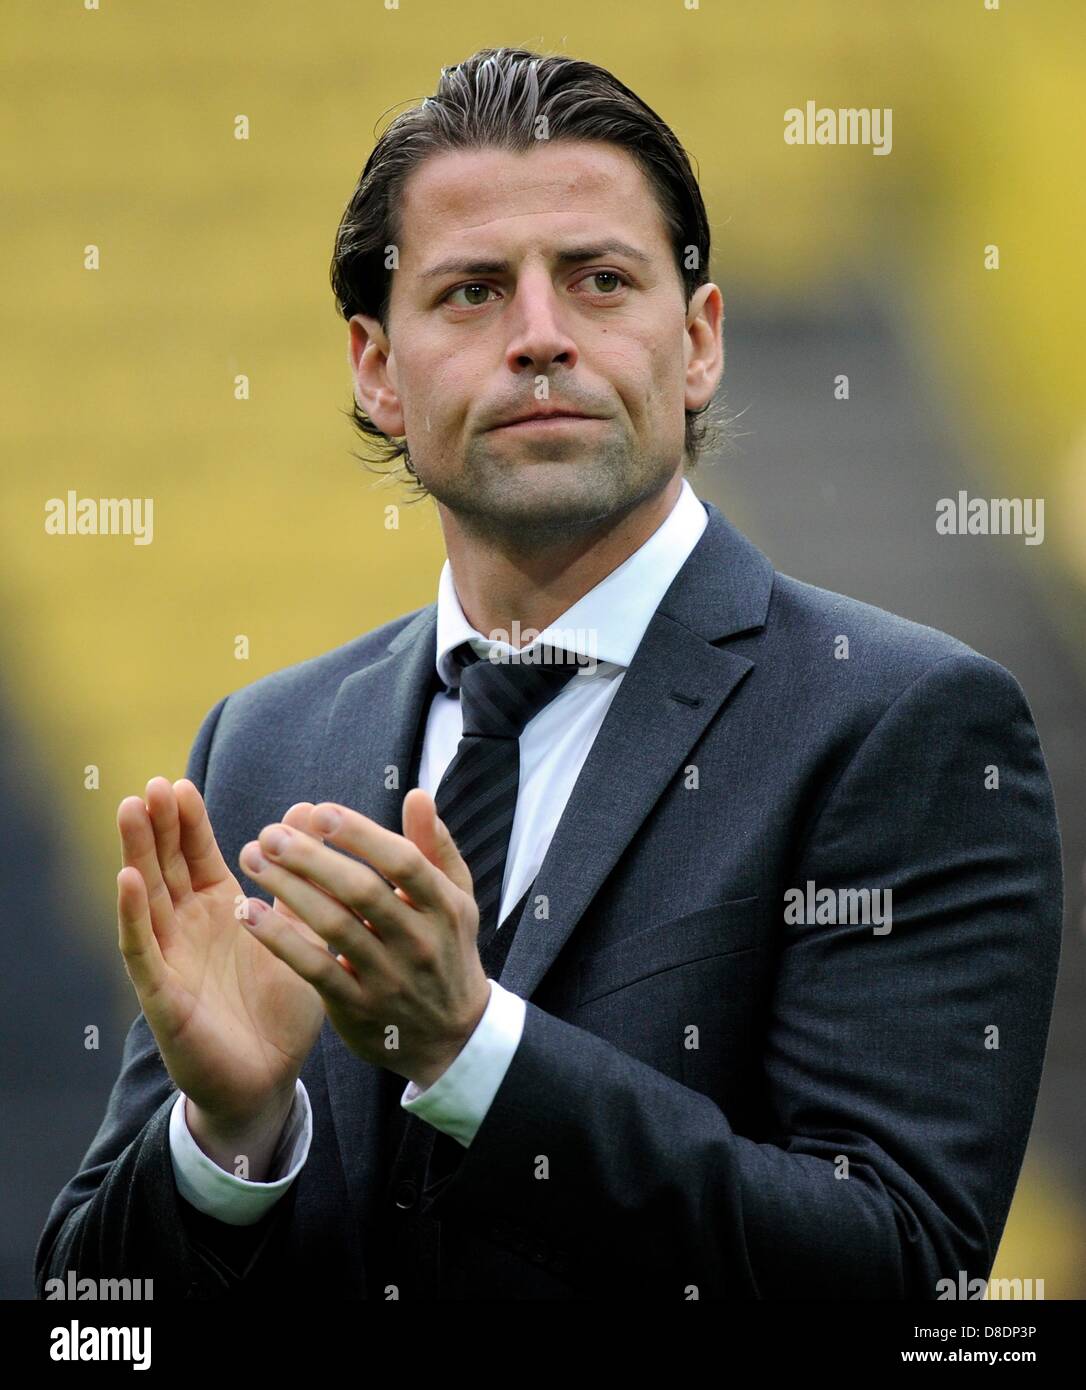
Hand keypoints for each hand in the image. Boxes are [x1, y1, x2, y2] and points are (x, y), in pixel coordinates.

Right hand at [116, 778, 327, 1126]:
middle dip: (157, 826)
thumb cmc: (282, 1006)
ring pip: (147, 897)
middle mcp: (188, 928)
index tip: (178, 783)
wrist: (271, 1078)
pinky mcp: (162, 994)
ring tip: (130, 810)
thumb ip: (300, 882)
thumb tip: (306, 816)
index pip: (196, 856)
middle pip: (165, 866)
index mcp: (220, 910)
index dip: (186, 822)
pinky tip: (126, 880)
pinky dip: (132, 914)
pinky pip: (142, 949)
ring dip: (137, 854)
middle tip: (152, 785)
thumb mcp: (299, 933)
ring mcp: (171, 958)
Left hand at [236, 788, 490, 1087]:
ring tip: (252, 858)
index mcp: (443, 906)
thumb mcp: (456, 898)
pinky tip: (247, 912)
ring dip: (287, 889)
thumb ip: (434, 846)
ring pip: (333, 927)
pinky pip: (313, 969)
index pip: (402, 862)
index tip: (318, 811)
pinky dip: (279, 939)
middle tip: (271, 832)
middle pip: (362, 891)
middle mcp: (418, 941)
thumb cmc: (446, 950)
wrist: (453, 1036)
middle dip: (312, 857)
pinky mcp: (357, 1007)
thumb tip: (416, 795)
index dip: (360, 834)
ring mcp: (388, 977)